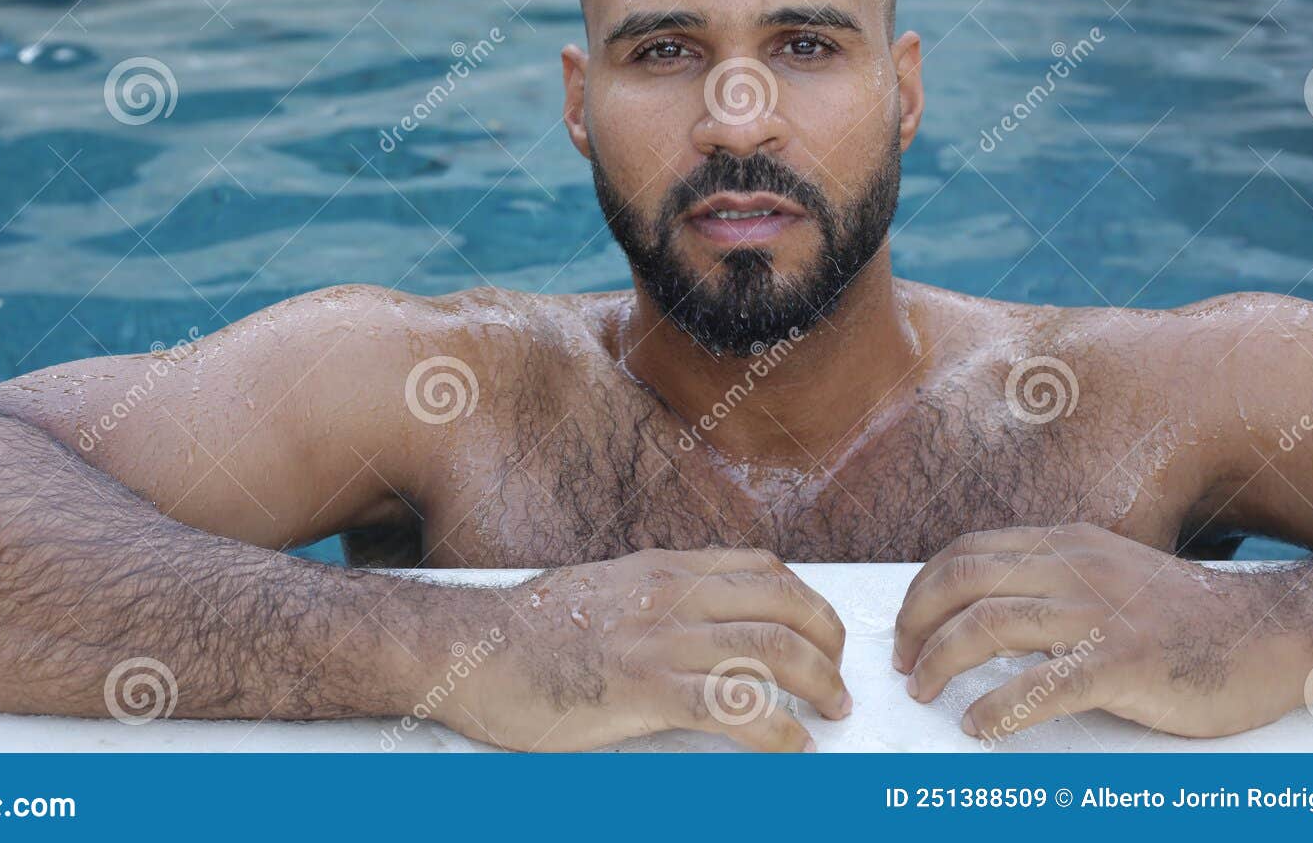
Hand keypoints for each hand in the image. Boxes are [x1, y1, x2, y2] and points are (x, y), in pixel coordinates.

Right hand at [443, 547, 849, 751]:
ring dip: (818, 682)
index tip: (821, 631)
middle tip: (840, 679)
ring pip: (771, 648)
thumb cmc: (526, 632)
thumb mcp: (602, 591)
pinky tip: (792, 745)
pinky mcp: (647, 688)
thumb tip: (690, 624)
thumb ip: (650, 599)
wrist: (472, 648)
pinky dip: (776, 728)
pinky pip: (734, 706)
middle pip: (782, 604)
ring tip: (832, 711)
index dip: (806, 599)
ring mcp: (661, 640)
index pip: (760, 567)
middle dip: (829, 641)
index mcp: (662, 570)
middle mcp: (672, 595)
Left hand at [892, 523, 1312, 742]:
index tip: (905, 624)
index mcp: (1066, 544)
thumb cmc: (1186, 617)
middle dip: (916, 621)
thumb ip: (1052, 579)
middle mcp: (1075, 567)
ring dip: (942, 661)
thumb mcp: (1109, 572)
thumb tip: (984, 606)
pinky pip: (1042, 683)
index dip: (923, 587)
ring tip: (925, 692)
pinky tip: (980, 724)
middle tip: (902, 662)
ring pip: (990, 625)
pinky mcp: (1123, 662)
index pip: (968, 551)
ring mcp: (1099, 612)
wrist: (1271, 634)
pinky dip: (999, 706)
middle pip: (964, 580)